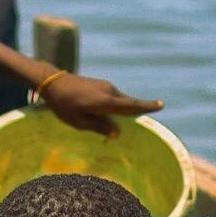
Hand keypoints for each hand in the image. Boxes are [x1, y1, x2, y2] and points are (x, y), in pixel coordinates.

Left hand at [38, 74, 160, 133]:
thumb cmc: (64, 106)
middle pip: (128, 104)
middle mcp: (109, 92)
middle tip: (140, 121)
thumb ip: (100, 127)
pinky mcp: (102, 84)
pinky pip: (114, 98)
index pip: (131, 105)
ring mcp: (106, 86)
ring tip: (115, 123)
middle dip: (136, 112)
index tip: (162, 105)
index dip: (147, 106)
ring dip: (122, 111)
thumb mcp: (80, 122)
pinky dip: (114, 106)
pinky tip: (104, 113)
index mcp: (105, 102)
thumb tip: (118, 133)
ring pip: (120, 101)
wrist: (53, 82)